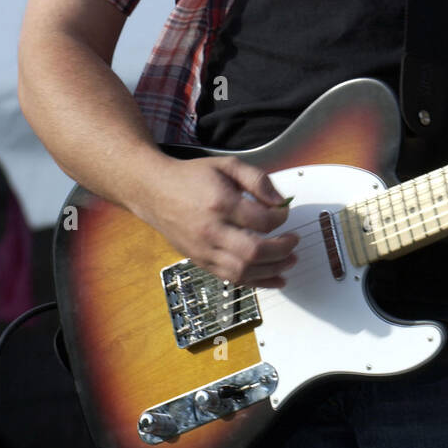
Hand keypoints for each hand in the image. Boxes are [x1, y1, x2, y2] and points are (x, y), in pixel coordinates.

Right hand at [131, 152, 298, 285]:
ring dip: (272, 270)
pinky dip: (256, 282)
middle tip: (294, 242)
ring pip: (243, 271)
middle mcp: (211, 230)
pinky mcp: (200, 261)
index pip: (261, 221)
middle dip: (282, 250)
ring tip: (290, 261)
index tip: (284, 213)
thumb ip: (258, 179)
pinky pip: (231, 278)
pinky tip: (274, 279)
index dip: (281, 218)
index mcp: (220, 204)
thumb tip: (280, 201)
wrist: (154, 191)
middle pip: (254, 252)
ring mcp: (204, 250)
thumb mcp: (228, 165)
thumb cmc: (191, 177)